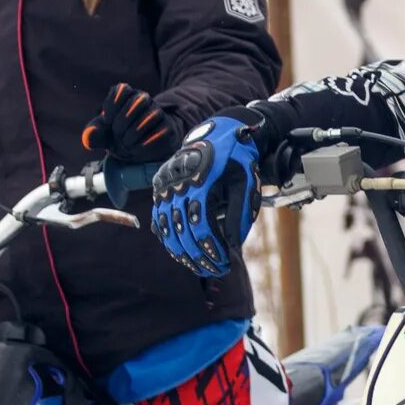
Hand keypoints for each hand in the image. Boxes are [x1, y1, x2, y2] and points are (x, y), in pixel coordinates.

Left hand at [82, 82, 179, 165]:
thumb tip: (88, 137)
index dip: (112, 106)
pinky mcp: (167, 127)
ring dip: (134, 132)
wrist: (142, 147)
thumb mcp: (104, 135)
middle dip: (123, 121)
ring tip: (126, 143)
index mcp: (126, 94)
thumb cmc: (120, 135)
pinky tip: (137, 148)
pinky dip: (146, 142)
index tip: (107, 121)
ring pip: (150, 115)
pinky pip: (160, 131)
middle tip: (117, 135)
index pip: (121, 89)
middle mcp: (143, 99)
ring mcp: (157, 112)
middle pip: (137, 101)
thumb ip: (95, 134)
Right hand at [150, 116, 267, 276]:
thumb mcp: (245, 182)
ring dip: (182, 253)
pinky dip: (168, 239)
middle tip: (216, 270)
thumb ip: (240, 213)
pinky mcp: (160, 187)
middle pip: (184, 231)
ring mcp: (165, 185)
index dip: (212, 248)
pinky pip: (159, 219)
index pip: (202, 224)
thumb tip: (232, 246)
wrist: (217, 133)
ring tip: (199, 268)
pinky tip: (181, 253)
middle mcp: (178, 182)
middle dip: (200, 256)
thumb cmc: (236, 159)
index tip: (224, 263)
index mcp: (201, 179)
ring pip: (168, 228)